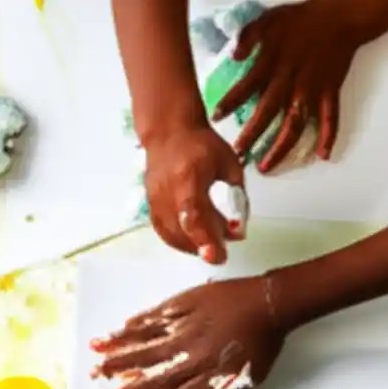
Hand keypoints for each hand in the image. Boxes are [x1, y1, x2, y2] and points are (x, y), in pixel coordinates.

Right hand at [90, 277, 283, 388]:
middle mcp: (191, 349)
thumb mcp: (247, 380)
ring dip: (122, 345)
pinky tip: (124, 325)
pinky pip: (158, 314)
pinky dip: (140, 321)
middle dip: (124, 370)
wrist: (270, 304)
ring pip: (148, 338)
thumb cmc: (262, 344)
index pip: (171, 388)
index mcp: (206, 370)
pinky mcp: (186, 302)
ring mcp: (186, 324)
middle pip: (152, 363)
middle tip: (100, 376)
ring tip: (97, 351)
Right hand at [142, 125, 245, 264]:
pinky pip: (163, 231)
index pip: (194, 215)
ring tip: (210, 246)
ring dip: (192, 246)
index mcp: (188, 177)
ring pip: (171, 235)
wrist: (169, 132)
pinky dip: (179, 241)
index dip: (205, 239)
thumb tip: (237, 230)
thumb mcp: (230, 165)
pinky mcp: (150, 204)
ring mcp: (155, 199)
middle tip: (223, 252)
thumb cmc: (202, 145)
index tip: (219, 256)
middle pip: (182, 230)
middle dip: (204, 246)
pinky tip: (193, 241)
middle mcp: (166, 191)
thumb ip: (237, 196)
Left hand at [212, 0, 356, 171]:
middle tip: (237, 154)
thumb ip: (248, 38)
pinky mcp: (330, 92)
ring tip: (266, 166)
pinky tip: (322, 155)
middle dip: (251, 136)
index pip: (245, 88)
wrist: (339, 16)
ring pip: (295, 125)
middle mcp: (290, 82)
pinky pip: (330, 118)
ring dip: (280, 148)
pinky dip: (329, 137)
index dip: (229, 104)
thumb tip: (234, 56)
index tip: (216, 119)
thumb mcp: (267, 21)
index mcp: (272, 65)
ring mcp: (311, 90)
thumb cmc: (301, 19)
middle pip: (267, 114)